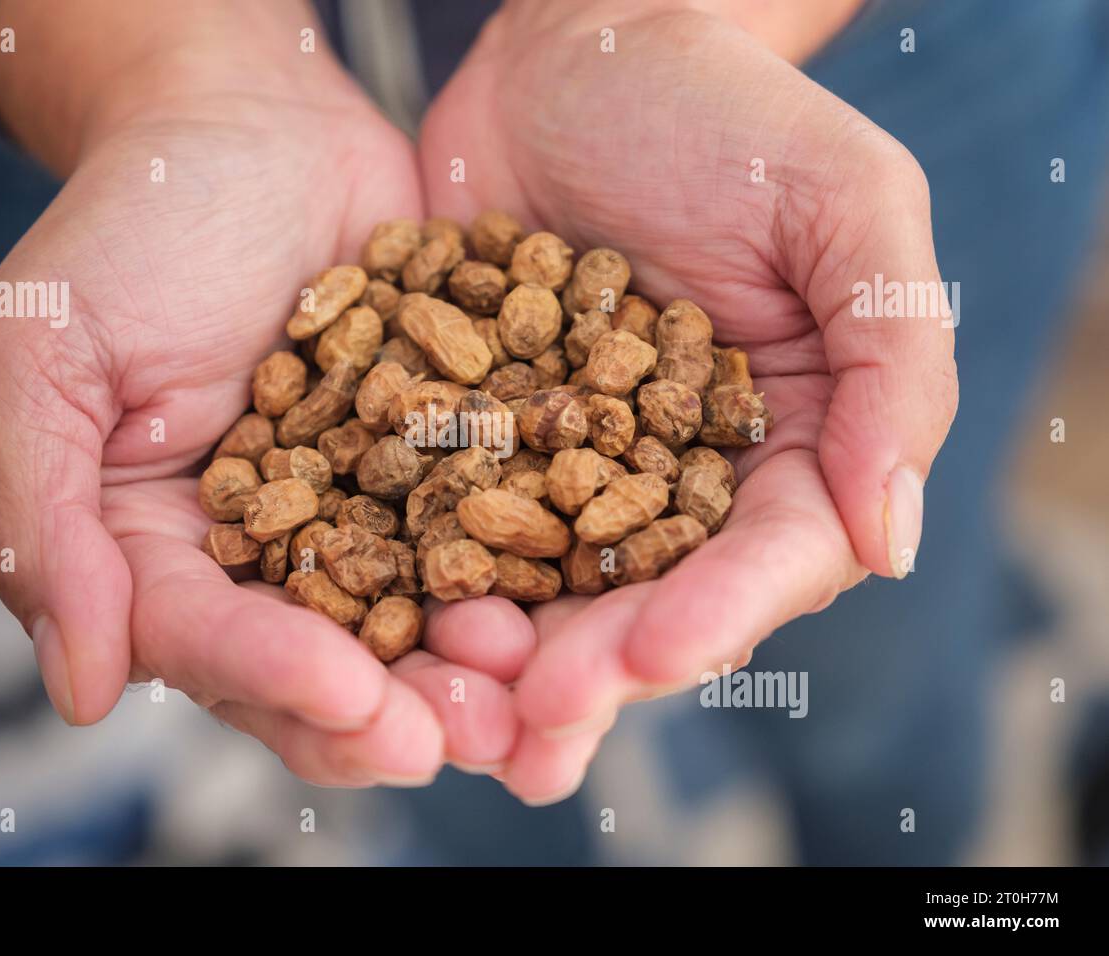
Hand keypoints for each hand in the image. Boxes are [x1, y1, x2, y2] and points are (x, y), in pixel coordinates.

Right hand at [0, 0, 517, 784]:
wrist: (254, 126)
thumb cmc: (132, 227)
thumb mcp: (39, 358)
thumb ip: (41, 521)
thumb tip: (80, 693)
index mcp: (158, 555)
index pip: (210, 644)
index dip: (278, 678)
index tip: (353, 697)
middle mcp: (265, 558)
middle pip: (323, 667)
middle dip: (393, 709)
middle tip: (468, 731)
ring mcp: (363, 518)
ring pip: (417, 623)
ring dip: (474, 666)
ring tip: (535, 686)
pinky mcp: (444, 469)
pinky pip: (489, 533)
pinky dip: (530, 571)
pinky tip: (582, 593)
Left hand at [417, 3, 957, 801]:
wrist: (584, 49)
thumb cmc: (730, 114)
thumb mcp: (846, 211)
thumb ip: (888, 366)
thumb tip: (890, 537)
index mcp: (784, 444)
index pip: (767, 555)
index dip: (717, 613)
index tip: (654, 652)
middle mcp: (677, 477)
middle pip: (644, 599)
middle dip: (593, 669)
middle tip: (530, 727)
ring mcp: (569, 466)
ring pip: (542, 584)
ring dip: (500, 653)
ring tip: (453, 706)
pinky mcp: (478, 438)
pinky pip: (448, 517)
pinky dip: (420, 570)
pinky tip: (379, 616)